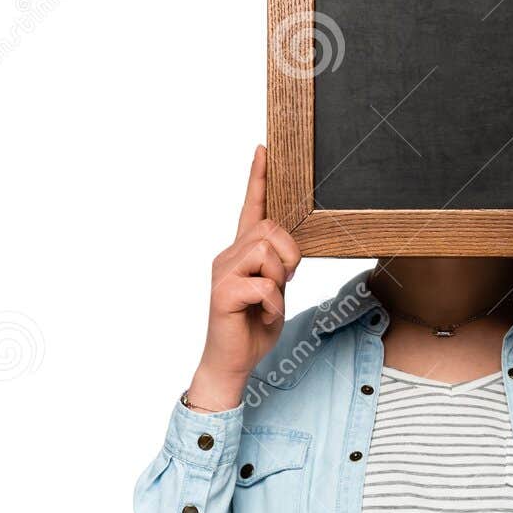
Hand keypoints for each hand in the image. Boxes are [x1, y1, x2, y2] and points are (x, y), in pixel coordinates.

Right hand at [186, 146, 301, 409]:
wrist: (232, 363)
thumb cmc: (253, 327)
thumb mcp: (275, 291)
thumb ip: (278, 266)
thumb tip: (289, 251)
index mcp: (241, 252)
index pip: (251, 208)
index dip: (258, 179)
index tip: (263, 149)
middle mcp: (227, 255)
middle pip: (269, 228)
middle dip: (289, 253)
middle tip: (287, 281)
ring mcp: (222, 272)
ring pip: (267, 252)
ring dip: (280, 280)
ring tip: (270, 301)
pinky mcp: (222, 292)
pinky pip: (264, 284)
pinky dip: (273, 304)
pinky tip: (263, 315)